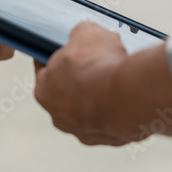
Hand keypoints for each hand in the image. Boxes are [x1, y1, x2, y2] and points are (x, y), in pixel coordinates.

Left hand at [33, 22, 171, 147]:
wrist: (127, 96)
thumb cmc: (99, 64)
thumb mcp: (87, 32)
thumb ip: (81, 32)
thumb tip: (86, 32)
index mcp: (43, 88)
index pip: (46, 69)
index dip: (60, 57)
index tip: (73, 50)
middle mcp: (57, 114)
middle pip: (67, 91)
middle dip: (82, 77)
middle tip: (100, 63)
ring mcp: (81, 130)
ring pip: (88, 109)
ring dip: (100, 97)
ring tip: (118, 80)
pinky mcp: (105, 139)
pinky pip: (110, 122)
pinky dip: (117, 111)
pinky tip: (127, 98)